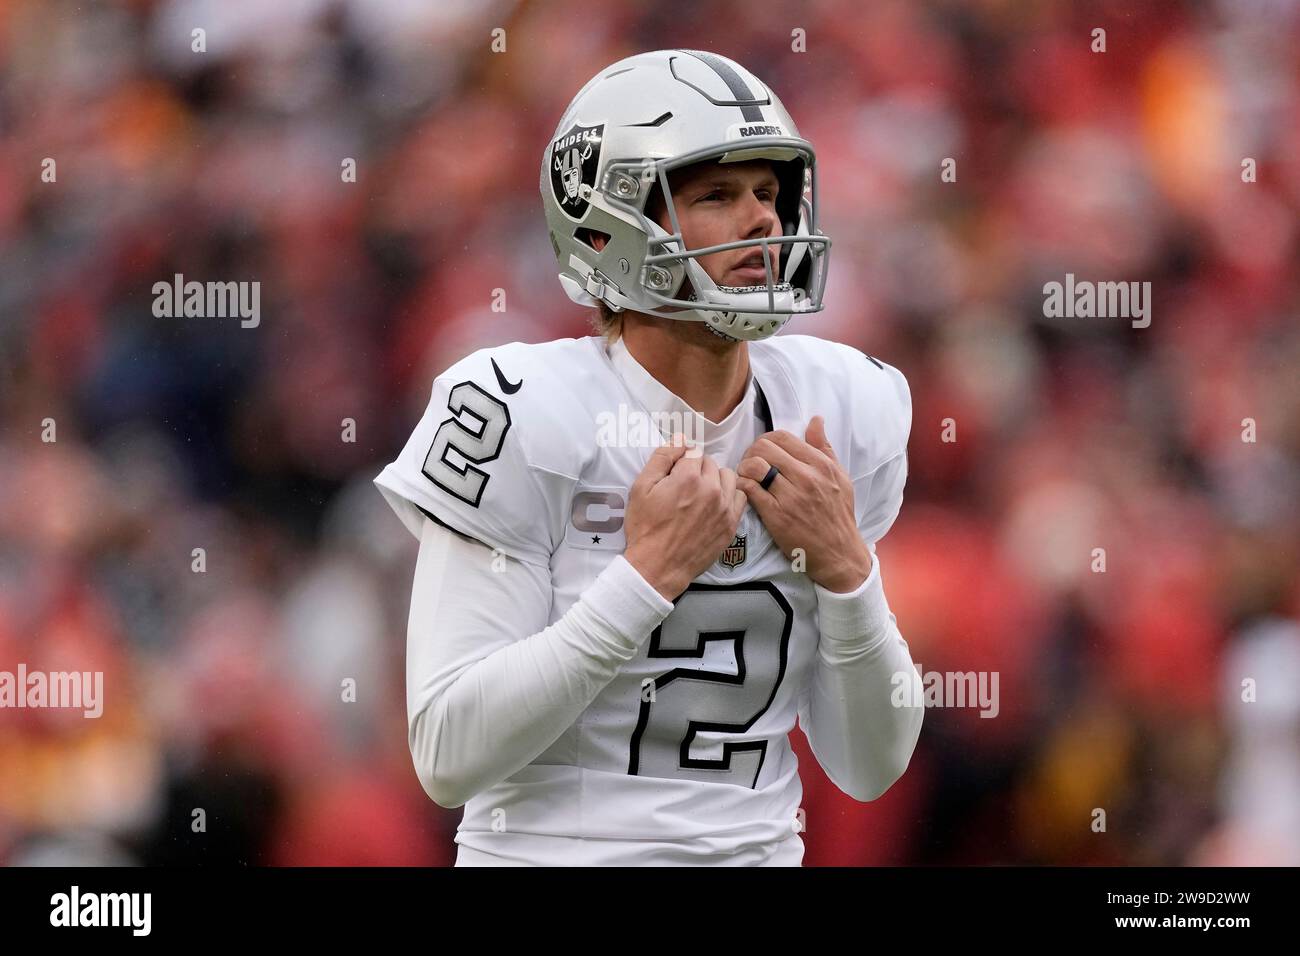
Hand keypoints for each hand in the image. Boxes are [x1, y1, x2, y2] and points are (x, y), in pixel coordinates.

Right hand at [624, 434, 747, 600]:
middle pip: (710, 463)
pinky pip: (740, 497)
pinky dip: (728, 495)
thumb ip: (662, 457)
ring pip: (727, 477)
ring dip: (715, 479)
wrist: (657, 566)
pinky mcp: (731, 524)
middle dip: (696, 469)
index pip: (692, 451)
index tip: (673, 473)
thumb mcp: (641, 487)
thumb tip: (679, 439)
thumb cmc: (646, 528)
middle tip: (682, 486)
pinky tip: (714, 504)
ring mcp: (724, 507)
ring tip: (699, 493)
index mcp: (688, 477)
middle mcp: (711, 489)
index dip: (680, 460)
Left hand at [735, 415, 871, 592]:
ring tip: (746, 476)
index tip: (764, 451)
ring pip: (754, 466)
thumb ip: (824, 448)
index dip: (767, 440)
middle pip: (764, 448)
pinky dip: (742, 486)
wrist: (839, 553)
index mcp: (821, 465)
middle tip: (750, 463)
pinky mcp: (777, 516)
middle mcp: (807, 478)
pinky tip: (746, 491)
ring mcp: (791, 497)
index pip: (783, 437)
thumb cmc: (838, 515)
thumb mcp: (840, 477)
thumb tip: (815, 420)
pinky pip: (750, 490)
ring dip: (744, 468)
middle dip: (751, 452)